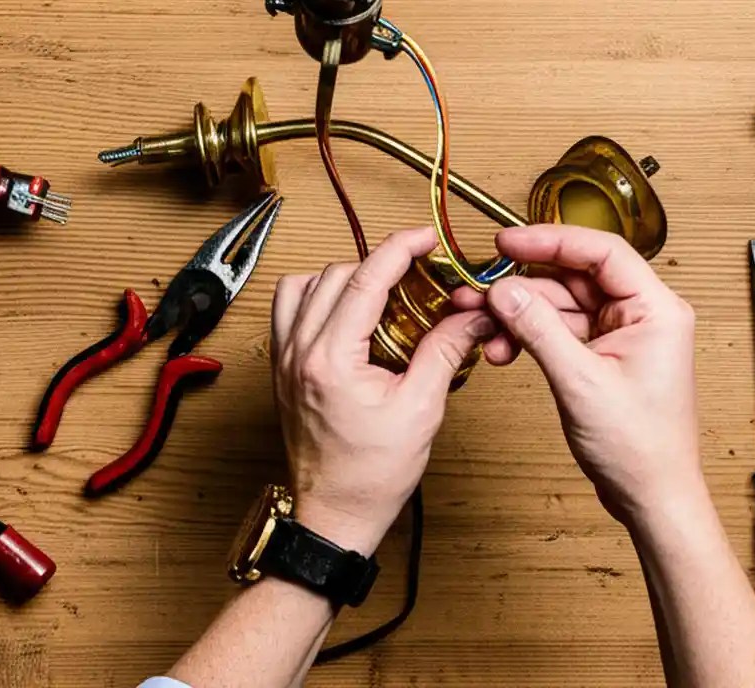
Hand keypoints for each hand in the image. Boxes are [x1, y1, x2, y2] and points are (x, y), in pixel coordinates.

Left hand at [271, 227, 496, 554]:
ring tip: (381, 293)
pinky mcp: (282, 370)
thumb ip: (444, 352)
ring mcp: (284, 360)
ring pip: (305, 286)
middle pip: (337, 275)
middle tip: (418, 275)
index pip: (365, 279)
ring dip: (344, 278)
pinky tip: (346, 314)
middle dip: (380, 265)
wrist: (334, 515)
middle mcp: (298, 353)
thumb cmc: (370, 476)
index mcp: (331, 360)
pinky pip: (289, 311)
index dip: (400, 248)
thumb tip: (472, 316)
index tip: (426, 238)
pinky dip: (317, 298)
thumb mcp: (420, 410)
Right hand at [453, 225, 699, 522]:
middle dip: (524, 282)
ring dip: (521, 313)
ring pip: (562, 304)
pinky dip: (530, 336)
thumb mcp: (580, 382)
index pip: (601, 252)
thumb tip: (505, 291)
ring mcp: (622, 335)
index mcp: (656, 309)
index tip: (507, 242)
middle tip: (481, 286)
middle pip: (575, 276)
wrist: (651, 496)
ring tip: (484, 325)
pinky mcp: (604, 355)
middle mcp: (642, 315)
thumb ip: (539, 329)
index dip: (551, 240)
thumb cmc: (641, 448)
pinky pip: (561, 330)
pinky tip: (503, 348)